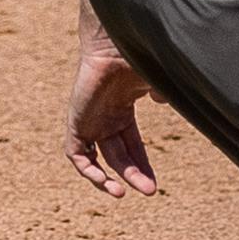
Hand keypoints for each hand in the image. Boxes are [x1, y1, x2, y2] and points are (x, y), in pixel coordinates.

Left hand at [64, 10, 159, 197]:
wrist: (114, 46)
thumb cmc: (136, 58)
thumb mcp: (155, 81)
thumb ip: (162, 92)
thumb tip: (162, 101)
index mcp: (122, 107)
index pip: (131, 144)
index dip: (142, 164)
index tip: (154, 184)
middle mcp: (104, 117)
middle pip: (117, 154)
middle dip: (133, 174)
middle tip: (150, 191)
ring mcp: (88, 120)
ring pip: (95, 159)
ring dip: (109, 179)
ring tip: (123, 193)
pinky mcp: (75, 122)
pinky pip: (76, 154)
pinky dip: (88, 170)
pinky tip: (105, 182)